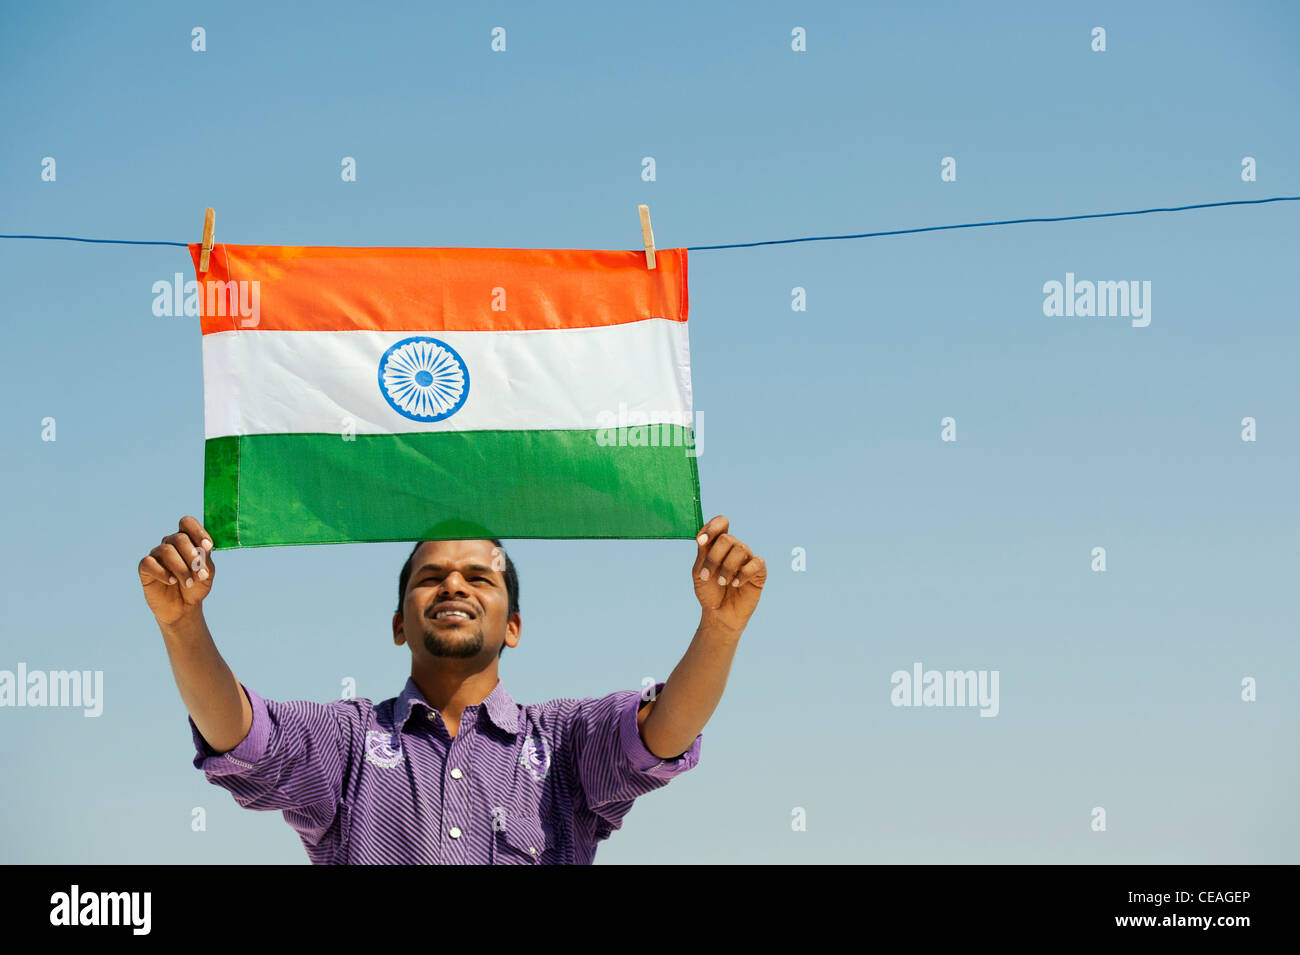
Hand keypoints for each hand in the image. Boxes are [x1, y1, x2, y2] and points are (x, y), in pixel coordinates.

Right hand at [138, 516, 215, 624]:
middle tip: (201, 574)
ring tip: (189, 583)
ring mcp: (156, 555)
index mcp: (186, 539)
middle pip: (179, 538)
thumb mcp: (206, 572)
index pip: (187, 523)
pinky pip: (149, 563)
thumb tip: (205, 546)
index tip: (207, 547)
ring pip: (166, 551)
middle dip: (192, 556)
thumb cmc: (196, 586)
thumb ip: (206, 558)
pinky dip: (163, 572)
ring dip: (181, 568)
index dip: (197, 531)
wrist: (184, 607)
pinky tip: (172, 581)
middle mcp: (170, 543)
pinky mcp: (145, 568)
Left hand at [691, 515, 765, 633]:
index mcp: (719, 544)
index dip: (712, 527)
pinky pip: (755, 563)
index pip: (721, 523)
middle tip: (706, 576)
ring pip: (740, 549)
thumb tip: (702, 537)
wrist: (719, 614)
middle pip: (728, 539)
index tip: (701, 542)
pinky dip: (743, 574)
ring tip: (721, 582)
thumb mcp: (699, 572)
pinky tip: (735, 584)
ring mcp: (748, 559)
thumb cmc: (709, 592)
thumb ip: (702, 554)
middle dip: (714, 558)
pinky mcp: (759, 572)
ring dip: (727, 568)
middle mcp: (734, 548)